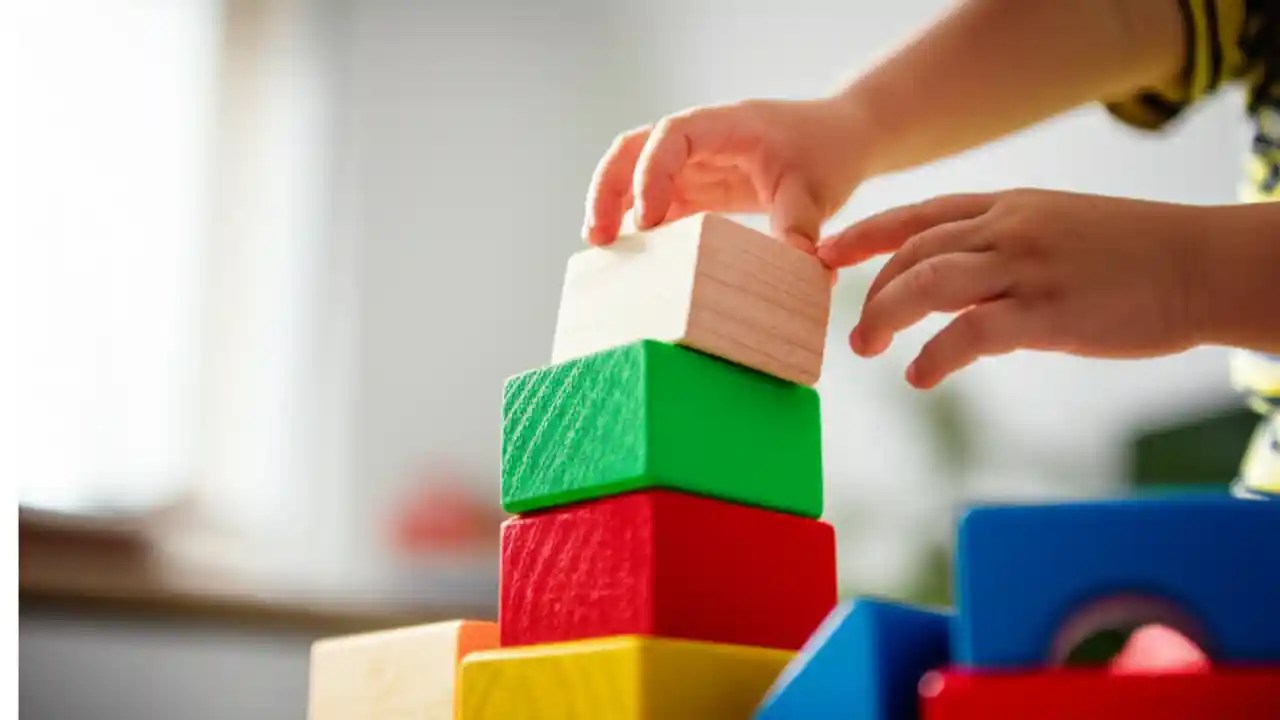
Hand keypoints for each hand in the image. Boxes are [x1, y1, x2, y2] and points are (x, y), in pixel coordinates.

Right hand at [583, 97, 869, 250]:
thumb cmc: (828, 152)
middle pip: (634, 148)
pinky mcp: (697, 186)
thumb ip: (801, 228)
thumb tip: (799, 273)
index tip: (647, 219)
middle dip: (609, 187)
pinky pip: (656, 199)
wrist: (841, 139)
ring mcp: (694, 161)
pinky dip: (637, 222)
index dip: (651, 174)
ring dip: (612, 203)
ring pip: (635, 171)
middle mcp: (700, 138)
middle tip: (599, 235)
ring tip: (601, 245)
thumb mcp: (818, 192)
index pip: (671, 136)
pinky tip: (628, 255)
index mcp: (725, 125)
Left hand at [817, 190, 1207, 387]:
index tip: (826, 255)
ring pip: (928, 282)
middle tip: (855, 334)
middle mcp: (1009, 228)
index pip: (919, 215)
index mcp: (1009, 206)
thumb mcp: (1057, 226)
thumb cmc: (1132, 253)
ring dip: (886, 317)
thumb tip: (956, 283)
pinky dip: (934, 356)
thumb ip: (1002, 245)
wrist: (1203, 263)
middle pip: (913, 251)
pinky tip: (920, 375)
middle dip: (872, 291)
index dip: (866, 235)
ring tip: (869, 349)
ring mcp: (1027, 267)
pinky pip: (970, 333)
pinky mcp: (1048, 312)